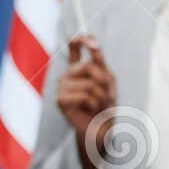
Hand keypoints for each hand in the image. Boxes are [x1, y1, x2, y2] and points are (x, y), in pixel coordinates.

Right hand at [56, 35, 117, 168]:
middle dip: (104, 83)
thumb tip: (92, 43)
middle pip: (89, 67)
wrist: (101, 128)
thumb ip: (98, 59)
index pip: (75, 47)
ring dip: (101, 97)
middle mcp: (68, 74)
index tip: (88, 41)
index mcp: (78, 67)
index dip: (81, 41)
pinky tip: (89, 110)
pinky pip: (84, 96)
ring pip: (89, 83)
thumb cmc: (105, 103)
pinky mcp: (60, 100)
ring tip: (98, 105)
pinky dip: (94, 105)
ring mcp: (62, 86)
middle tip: (106, 95)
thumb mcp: (108, 78)